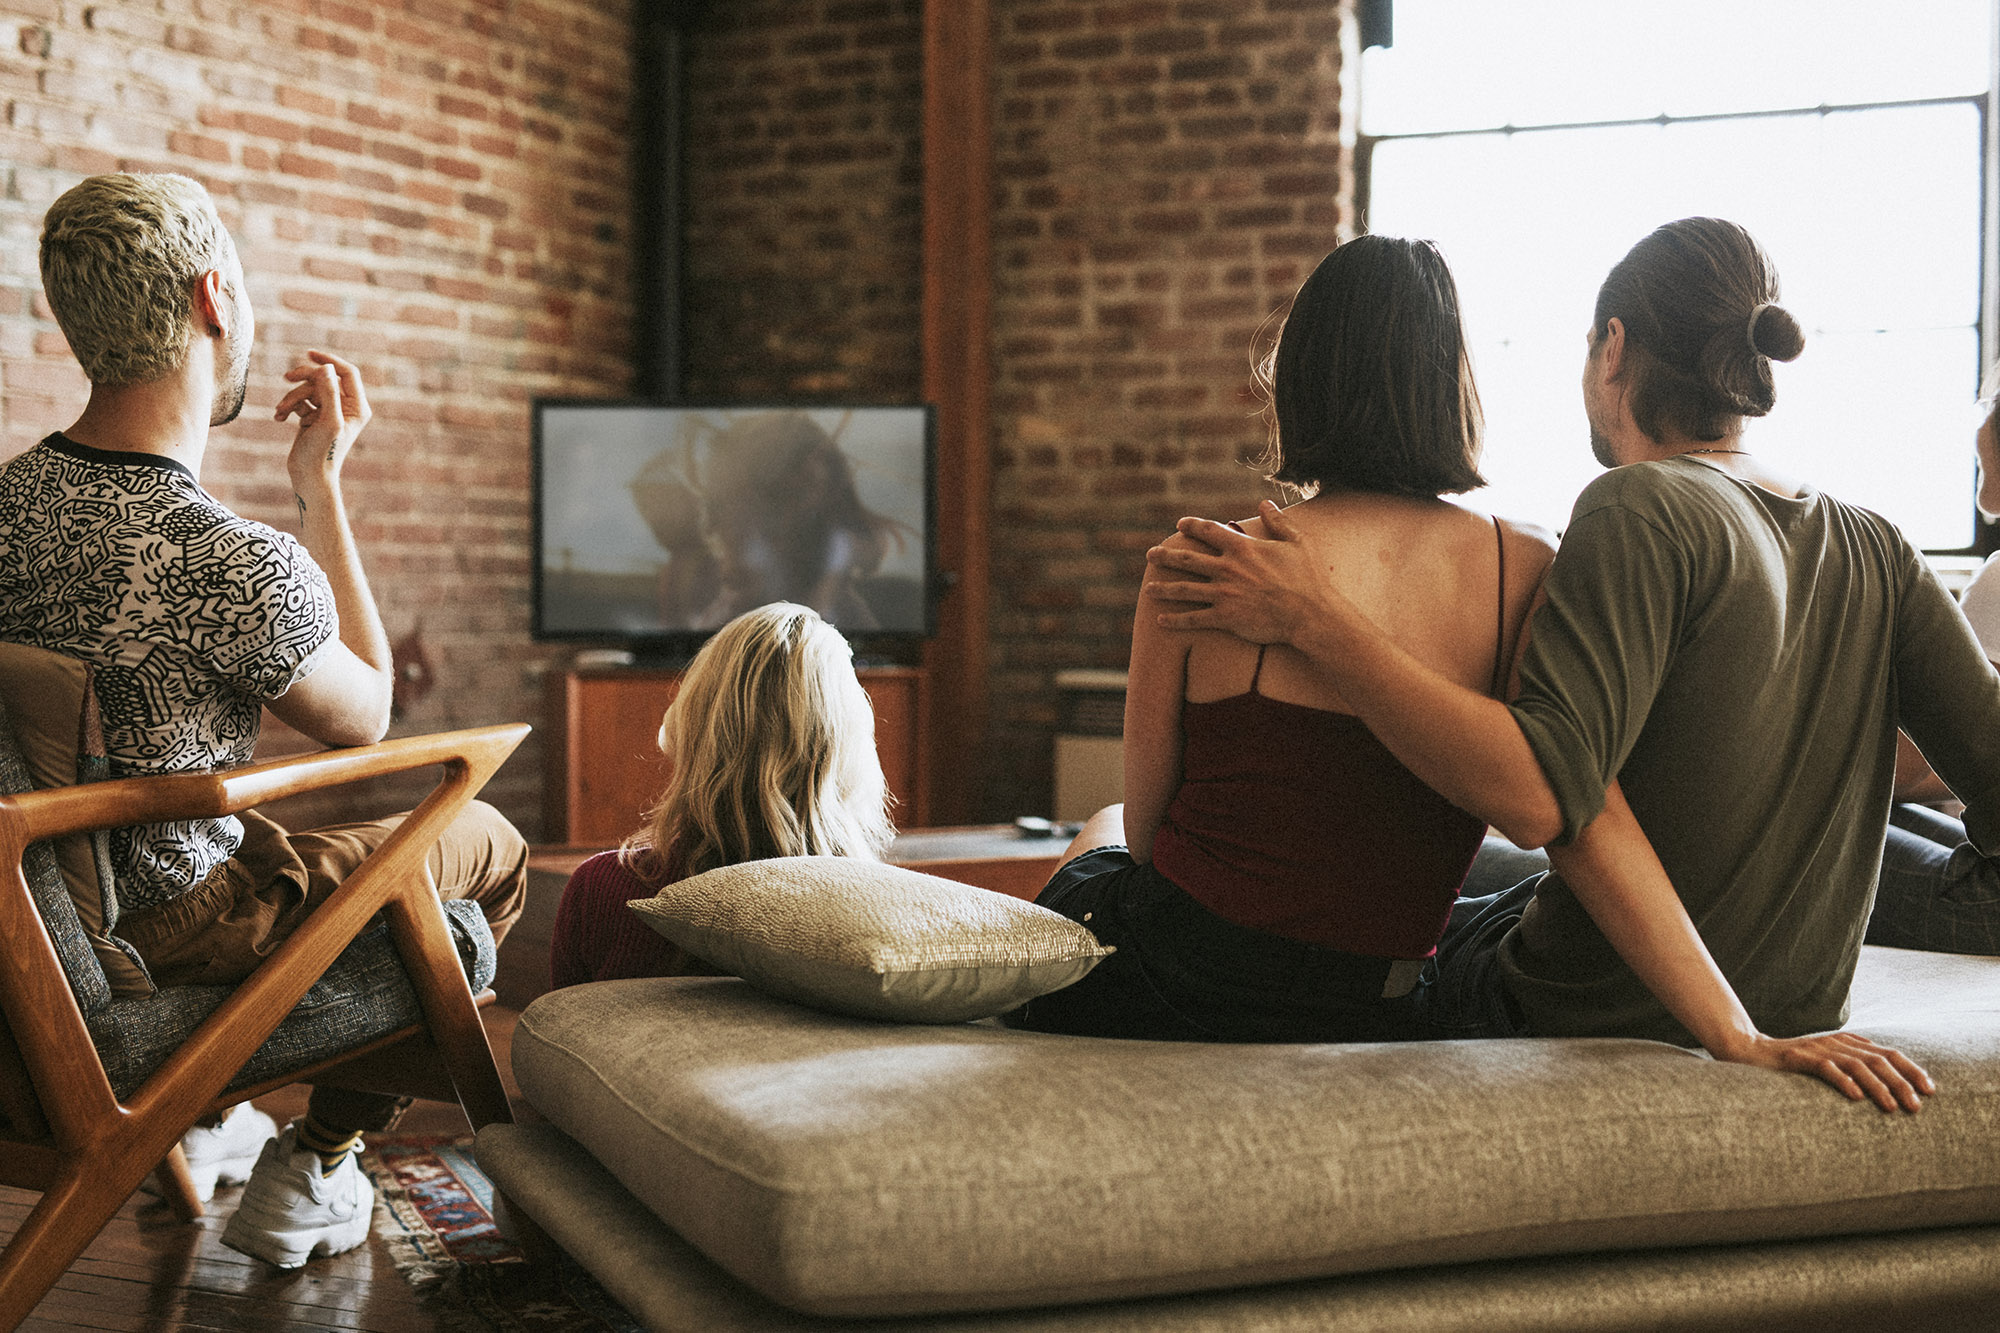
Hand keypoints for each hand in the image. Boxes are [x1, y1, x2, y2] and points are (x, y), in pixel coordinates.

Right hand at [276, 349, 370, 491]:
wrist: (309, 476)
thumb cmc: (322, 453)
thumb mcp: (327, 421)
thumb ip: (329, 393)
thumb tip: (327, 368)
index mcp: (357, 407)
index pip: (347, 373)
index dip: (329, 360)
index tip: (309, 354)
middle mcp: (346, 407)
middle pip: (323, 378)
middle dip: (303, 379)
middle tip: (286, 378)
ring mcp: (329, 411)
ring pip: (308, 389)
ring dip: (291, 397)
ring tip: (280, 411)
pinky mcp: (313, 417)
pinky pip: (299, 401)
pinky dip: (288, 406)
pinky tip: (279, 418)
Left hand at [1143, 499, 1325, 644]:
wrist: (1310, 614)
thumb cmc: (1308, 578)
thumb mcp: (1297, 543)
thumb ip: (1278, 521)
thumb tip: (1265, 502)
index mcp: (1242, 548)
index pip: (1209, 530)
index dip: (1192, 525)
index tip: (1180, 524)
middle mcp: (1227, 568)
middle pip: (1187, 558)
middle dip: (1165, 556)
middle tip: (1150, 555)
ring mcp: (1224, 593)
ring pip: (1184, 589)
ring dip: (1163, 588)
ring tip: (1148, 589)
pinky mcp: (1225, 617)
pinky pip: (1193, 618)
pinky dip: (1175, 620)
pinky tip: (1160, 620)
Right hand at [1720, 1030, 1933, 1112]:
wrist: (1748, 1052)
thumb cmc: (1792, 1066)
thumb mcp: (1828, 1064)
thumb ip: (1854, 1069)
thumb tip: (1888, 1090)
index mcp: (1848, 1043)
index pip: (1889, 1054)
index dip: (1912, 1070)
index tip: (1930, 1091)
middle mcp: (1837, 1043)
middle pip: (1879, 1060)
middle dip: (1902, 1083)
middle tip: (1916, 1107)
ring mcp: (1817, 1048)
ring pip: (1857, 1065)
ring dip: (1878, 1087)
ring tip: (1893, 1108)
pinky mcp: (1797, 1057)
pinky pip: (1825, 1068)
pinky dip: (1843, 1082)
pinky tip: (1856, 1097)